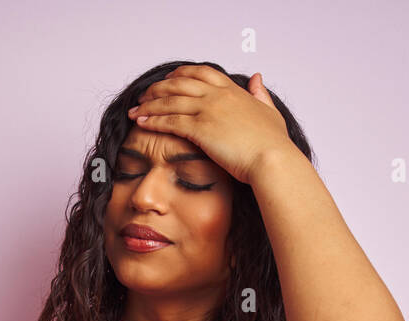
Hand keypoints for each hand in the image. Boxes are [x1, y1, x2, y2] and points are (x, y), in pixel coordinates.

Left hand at [126, 65, 293, 185]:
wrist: (272, 159)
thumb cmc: (274, 143)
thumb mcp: (270, 112)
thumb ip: (260, 94)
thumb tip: (257, 77)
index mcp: (233, 91)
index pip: (201, 72)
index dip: (181, 73)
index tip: (168, 79)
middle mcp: (218, 96)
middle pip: (180, 83)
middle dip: (158, 88)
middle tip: (143, 96)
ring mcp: (208, 110)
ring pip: (170, 100)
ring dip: (149, 105)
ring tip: (135, 111)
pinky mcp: (201, 129)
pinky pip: (170, 120)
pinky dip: (153, 120)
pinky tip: (141, 123)